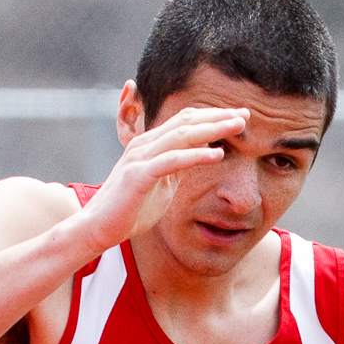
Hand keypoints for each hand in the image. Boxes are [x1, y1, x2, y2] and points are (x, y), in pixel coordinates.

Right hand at [74, 107, 247, 248]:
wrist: (98, 228)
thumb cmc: (129, 210)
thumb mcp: (163, 185)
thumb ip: (179, 167)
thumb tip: (203, 153)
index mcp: (150, 145)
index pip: (185, 121)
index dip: (213, 117)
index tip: (238, 117)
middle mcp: (145, 145)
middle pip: (187, 121)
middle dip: (218, 117)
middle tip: (246, 114)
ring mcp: (140, 158)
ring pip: (182, 135)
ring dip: (213, 129)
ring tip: (238, 127)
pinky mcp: (139, 176)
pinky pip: (172, 161)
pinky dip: (196, 156)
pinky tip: (217, 155)